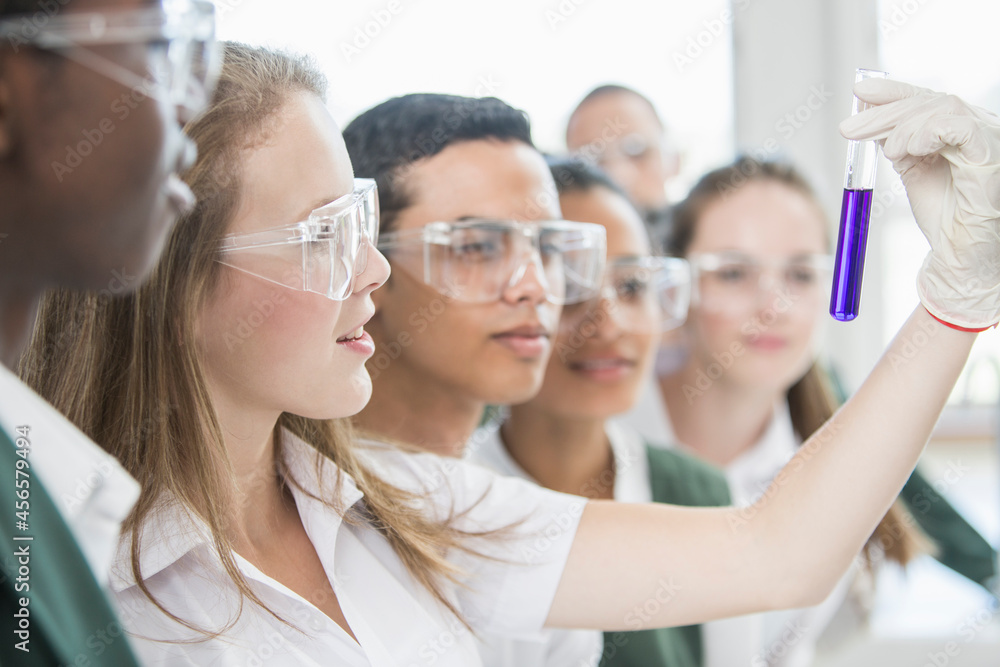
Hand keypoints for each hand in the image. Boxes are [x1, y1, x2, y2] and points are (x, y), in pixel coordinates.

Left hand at [840, 78, 999, 329]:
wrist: (958, 254)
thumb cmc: (943, 216)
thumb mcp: (912, 168)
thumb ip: (896, 141)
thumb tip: (866, 118)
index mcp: (961, 129)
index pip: (926, 99)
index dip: (893, 91)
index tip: (859, 90)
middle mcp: (979, 129)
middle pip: (931, 102)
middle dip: (884, 112)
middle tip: (850, 128)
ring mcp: (988, 141)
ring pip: (944, 110)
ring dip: (904, 126)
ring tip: (887, 151)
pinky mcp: (990, 159)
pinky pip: (961, 129)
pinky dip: (929, 132)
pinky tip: (908, 148)